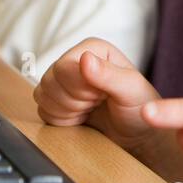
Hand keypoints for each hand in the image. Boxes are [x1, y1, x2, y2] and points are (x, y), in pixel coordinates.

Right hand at [33, 39, 160, 153]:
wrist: (137, 133)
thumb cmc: (140, 108)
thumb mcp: (132, 91)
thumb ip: (109, 75)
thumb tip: (84, 59)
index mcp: (93, 49)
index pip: (63, 68)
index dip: (79, 89)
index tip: (101, 97)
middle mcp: (75, 59)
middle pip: (50, 81)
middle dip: (74, 102)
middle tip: (97, 104)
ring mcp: (63, 79)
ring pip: (42, 95)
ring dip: (67, 111)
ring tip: (90, 110)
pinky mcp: (56, 98)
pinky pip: (42, 109)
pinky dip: (60, 119)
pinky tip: (81, 117)